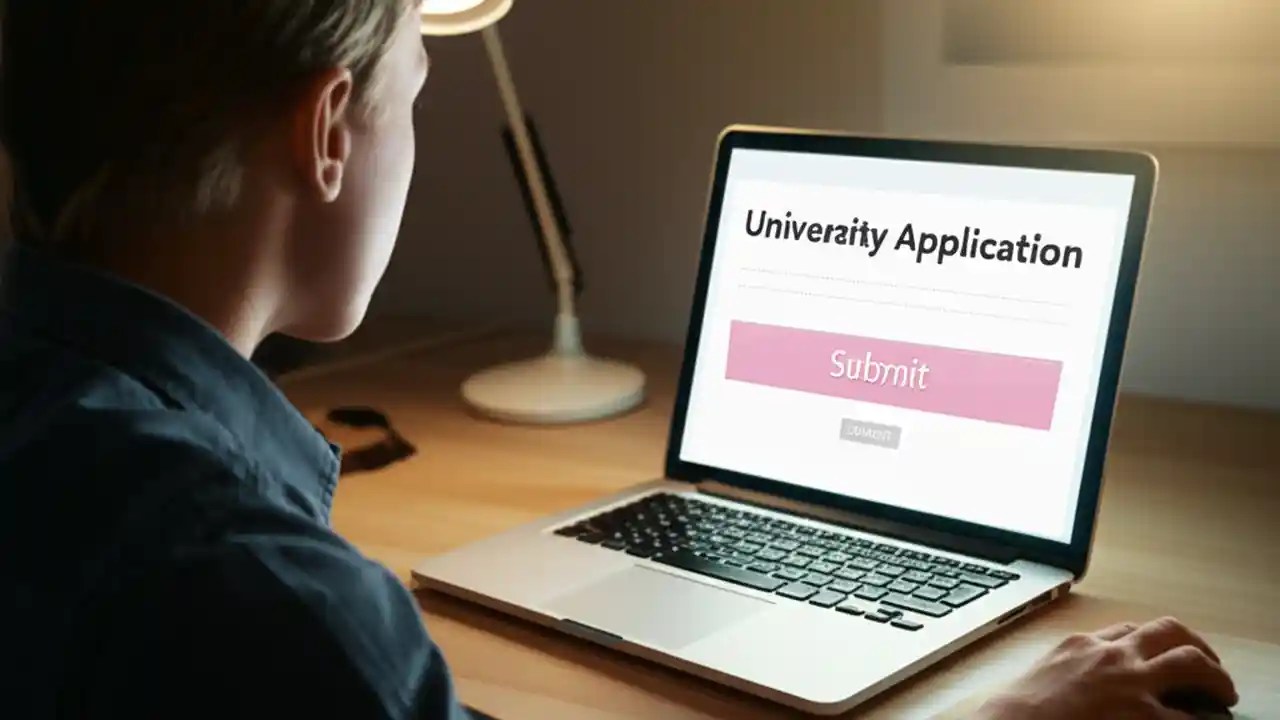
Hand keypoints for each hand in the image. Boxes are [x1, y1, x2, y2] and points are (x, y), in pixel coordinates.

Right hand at [975, 617, 1236, 718]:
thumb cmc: (1014, 710)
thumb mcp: (1043, 673)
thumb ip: (1069, 668)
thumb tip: (1081, 683)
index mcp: (1081, 644)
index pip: (1128, 630)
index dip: (1151, 641)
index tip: (1158, 653)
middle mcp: (1110, 655)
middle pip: (1167, 631)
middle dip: (1195, 645)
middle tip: (1206, 664)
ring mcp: (1130, 682)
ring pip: (1190, 660)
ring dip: (1215, 675)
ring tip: (1223, 691)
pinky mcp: (1144, 714)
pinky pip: (1187, 715)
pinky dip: (1202, 719)